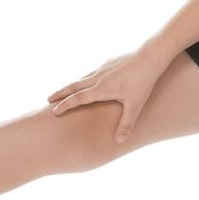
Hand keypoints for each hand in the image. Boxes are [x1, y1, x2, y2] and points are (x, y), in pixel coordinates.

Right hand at [46, 48, 169, 142]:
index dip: (65, 105)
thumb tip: (118, 142)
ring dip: (72, 85)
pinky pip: (93, 72)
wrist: (150, 57)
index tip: (54, 111)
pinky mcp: (109, 62)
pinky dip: (85, 78)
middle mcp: (98, 77)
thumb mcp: (135, 106)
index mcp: (101, 89)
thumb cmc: (143, 83)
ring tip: (64, 92)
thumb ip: (126, 124)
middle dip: (60, 93)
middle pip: (74, 86)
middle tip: (48, 99)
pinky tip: (88, 81)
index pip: (78, 98)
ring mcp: (103, 68)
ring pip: (83, 78)